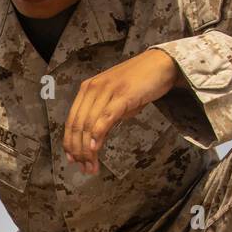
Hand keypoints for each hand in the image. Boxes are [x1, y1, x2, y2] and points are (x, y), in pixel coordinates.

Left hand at [63, 49, 182, 173]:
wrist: (161, 64)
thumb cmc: (139, 84)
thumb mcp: (115, 101)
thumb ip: (104, 117)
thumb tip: (95, 140)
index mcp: (87, 89)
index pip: (72, 120)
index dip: (69, 142)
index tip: (72, 159)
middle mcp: (92, 89)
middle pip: (78, 125)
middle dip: (78, 150)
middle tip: (83, 168)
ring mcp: (107, 91)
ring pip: (89, 125)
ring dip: (88, 149)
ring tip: (91, 166)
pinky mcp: (122, 95)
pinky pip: (105, 118)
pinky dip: (98, 135)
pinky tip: (95, 148)